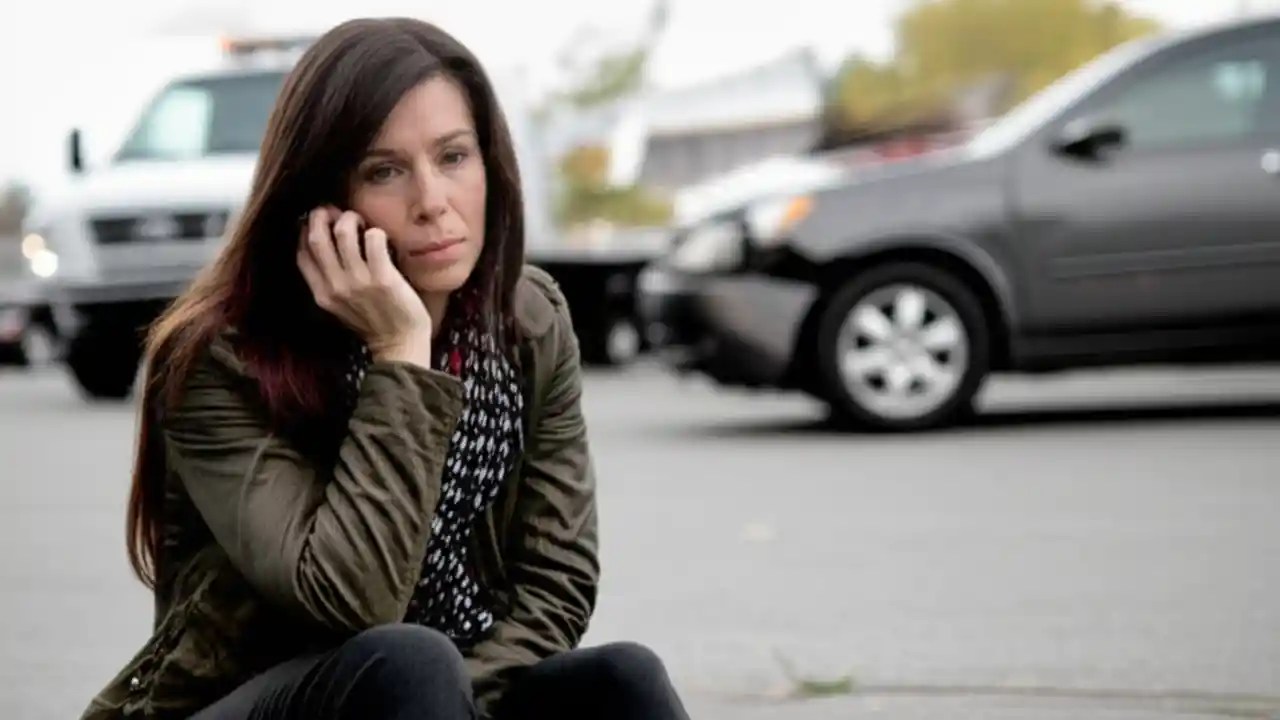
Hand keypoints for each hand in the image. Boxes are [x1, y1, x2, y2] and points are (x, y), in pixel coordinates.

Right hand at [297, 206, 433, 366]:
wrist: (400, 345)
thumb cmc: (374, 322)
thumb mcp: (341, 306)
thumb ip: (330, 281)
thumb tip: (327, 243)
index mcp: (321, 294)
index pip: (302, 254)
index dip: (306, 230)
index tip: (318, 221)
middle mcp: (336, 287)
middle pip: (317, 238)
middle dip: (323, 216)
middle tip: (337, 211)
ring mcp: (359, 283)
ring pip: (344, 234)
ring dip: (351, 219)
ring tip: (360, 221)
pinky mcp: (383, 279)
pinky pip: (374, 240)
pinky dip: (375, 232)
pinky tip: (379, 236)